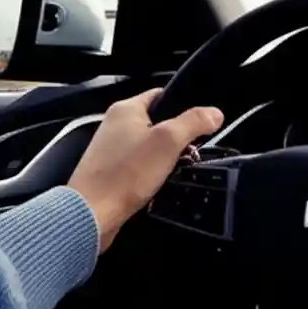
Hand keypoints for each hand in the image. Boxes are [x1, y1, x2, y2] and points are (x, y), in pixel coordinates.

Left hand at [67, 88, 223, 251]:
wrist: (91, 213)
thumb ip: (193, 122)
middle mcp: (114, 124)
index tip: (201, 123)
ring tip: (179, 168)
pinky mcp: (108, 171)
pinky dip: (150, 171)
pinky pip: (137, 164)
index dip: (184, 105)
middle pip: (156, 122)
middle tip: (193, 151)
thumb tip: (215, 113)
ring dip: (165, 156)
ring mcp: (109, 149)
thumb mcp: (168, 141)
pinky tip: (159, 183)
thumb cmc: (128, 172)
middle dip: (177, 136)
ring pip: (148, 145)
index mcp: (125, 108)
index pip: (161, 95)